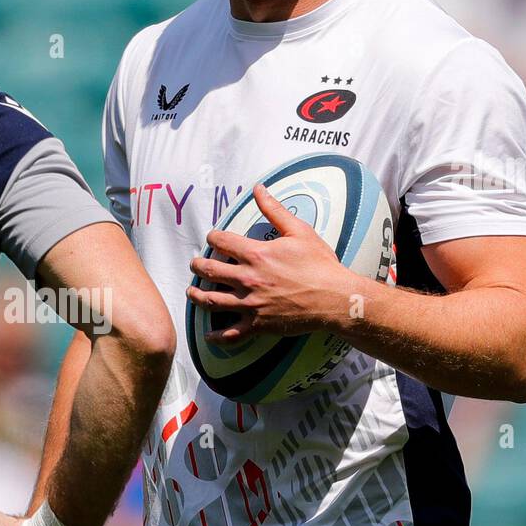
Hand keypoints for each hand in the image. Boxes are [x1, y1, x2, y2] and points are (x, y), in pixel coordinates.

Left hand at [187, 182, 350, 342]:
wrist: (335, 298)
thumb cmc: (320, 264)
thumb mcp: (299, 231)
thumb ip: (274, 210)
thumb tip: (258, 189)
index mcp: (256, 254)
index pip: (222, 242)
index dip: (213, 238)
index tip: (211, 238)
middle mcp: (248, 279)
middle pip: (210, 271)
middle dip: (197, 266)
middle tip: (194, 264)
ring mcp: (251, 304)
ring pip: (212, 301)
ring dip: (197, 296)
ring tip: (191, 292)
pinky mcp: (258, 324)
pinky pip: (231, 334)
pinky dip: (217, 336)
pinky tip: (208, 335)